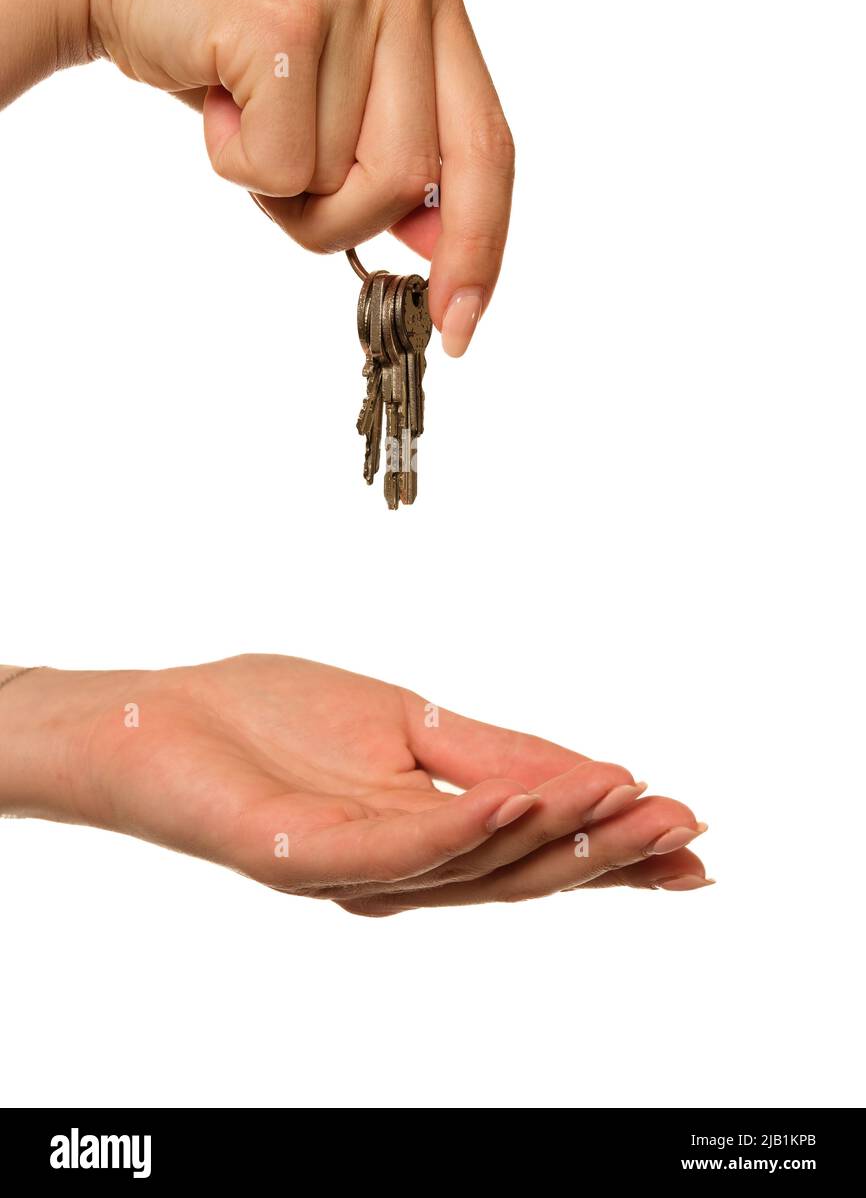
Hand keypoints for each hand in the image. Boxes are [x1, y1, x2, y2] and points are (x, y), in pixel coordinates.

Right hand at [0, 0, 514, 355]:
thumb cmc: (231, 51)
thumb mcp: (334, 100)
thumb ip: (397, 154)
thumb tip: (442, 246)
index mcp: (435, 1)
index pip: (487, 149)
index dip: (479, 247)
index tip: (458, 325)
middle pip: (412, 180)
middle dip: (339, 213)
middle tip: (282, 175)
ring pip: (353, 181)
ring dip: (283, 187)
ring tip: (246, 117)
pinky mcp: (288, 20)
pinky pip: (285, 166)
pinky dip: (238, 164)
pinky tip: (218, 101)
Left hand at [0, 656, 711, 912]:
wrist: (155, 720)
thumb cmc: (270, 720)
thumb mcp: (410, 722)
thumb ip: (492, 754)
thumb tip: (592, 773)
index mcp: (427, 840)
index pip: (535, 849)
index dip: (614, 848)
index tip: (693, 835)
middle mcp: (398, 872)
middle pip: (519, 873)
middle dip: (607, 853)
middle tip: (686, 830)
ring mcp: (349, 871)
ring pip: (471, 868)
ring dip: (553, 836)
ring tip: (625, 802)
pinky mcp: (300, 856)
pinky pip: (395, 848)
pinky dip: (465, 828)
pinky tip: (520, 802)